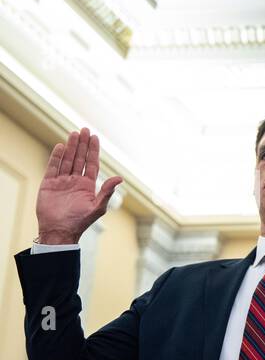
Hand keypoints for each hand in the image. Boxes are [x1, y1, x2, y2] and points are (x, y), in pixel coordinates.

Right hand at [36, 128, 122, 244]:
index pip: (91, 164)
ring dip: (70, 147)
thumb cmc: (80, 221)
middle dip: (82, 144)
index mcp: (88, 186)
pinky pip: (53, 167)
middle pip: (79, 158)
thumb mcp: (97, 207)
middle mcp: (75, 181)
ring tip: (74, 133)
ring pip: (67, 160)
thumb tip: (120, 178)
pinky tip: (61, 146)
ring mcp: (62, 181)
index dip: (93, 151)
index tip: (94, 137)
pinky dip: (57, 157)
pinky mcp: (49, 183)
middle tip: (84, 129)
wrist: (59, 230)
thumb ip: (107, 192)